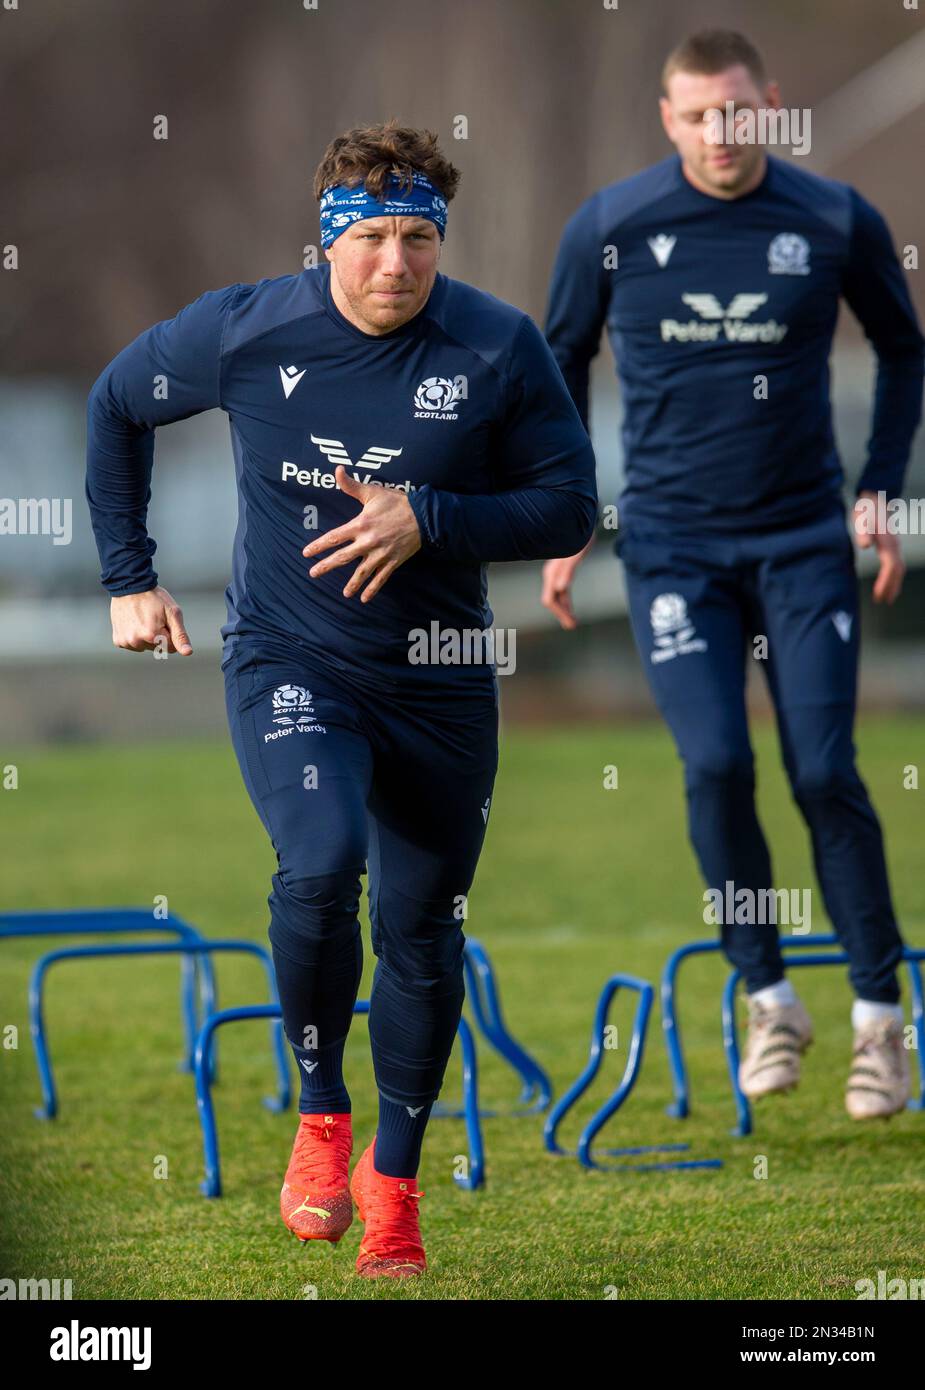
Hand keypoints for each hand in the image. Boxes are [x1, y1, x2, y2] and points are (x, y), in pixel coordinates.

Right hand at [110, 585, 192, 653]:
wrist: (130, 586)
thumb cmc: (154, 598)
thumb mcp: (172, 613)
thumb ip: (180, 635)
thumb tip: (188, 653)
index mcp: (152, 636)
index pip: (171, 648)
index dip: (170, 633)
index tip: (164, 620)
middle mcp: (137, 642)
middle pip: (157, 649)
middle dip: (159, 636)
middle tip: (152, 618)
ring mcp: (126, 642)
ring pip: (145, 648)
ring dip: (146, 637)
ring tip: (142, 619)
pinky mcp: (118, 641)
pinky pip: (132, 645)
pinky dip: (134, 637)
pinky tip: (133, 623)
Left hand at [302, 465, 420, 601]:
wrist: (424, 516)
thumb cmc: (397, 502)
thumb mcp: (373, 492)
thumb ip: (351, 485)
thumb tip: (337, 470)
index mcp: (360, 525)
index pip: (334, 537)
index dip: (319, 545)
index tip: (306, 553)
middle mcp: (368, 542)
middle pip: (343, 557)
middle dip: (326, 566)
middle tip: (313, 573)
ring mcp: (381, 554)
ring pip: (362, 572)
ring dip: (352, 584)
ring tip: (344, 593)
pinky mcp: (393, 561)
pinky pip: (381, 578)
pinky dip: (373, 589)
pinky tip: (365, 598)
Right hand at [541, 540, 593, 629]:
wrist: (578, 522)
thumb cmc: (578, 537)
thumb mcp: (575, 553)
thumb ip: (567, 570)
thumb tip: (561, 588)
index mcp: (552, 573)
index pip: (550, 600)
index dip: (559, 613)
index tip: (570, 624)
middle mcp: (551, 575)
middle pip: (552, 601)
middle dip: (561, 614)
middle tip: (572, 626)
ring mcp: (555, 573)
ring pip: (556, 596)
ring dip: (563, 610)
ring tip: (572, 622)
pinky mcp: (561, 571)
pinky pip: (560, 591)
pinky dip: (565, 601)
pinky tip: (569, 607)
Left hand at [853, 490, 904, 604]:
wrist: (874, 499)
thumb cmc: (866, 510)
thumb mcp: (861, 519)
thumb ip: (863, 532)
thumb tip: (865, 545)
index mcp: (888, 543)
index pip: (890, 567)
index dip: (886, 582)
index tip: (878, 595)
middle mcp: (895, 546)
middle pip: (897, 571)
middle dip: (891, 587)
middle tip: (883, 602)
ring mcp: (895, 545)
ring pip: (899, 569)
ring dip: (894, 584)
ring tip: (888, 598)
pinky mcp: (892, 545)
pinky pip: (897, 564)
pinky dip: (895, 576)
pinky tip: (889, 583)